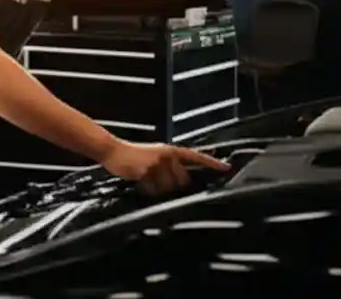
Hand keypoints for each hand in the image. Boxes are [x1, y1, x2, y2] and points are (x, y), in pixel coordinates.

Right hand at [99, 141, 230, 195]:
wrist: (114, 151)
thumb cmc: (134, 155)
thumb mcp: (155, 154)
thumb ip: (171, 164)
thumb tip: (183, 181)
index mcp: (171, 150)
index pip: (196, 156)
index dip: (212, 163)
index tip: (226, 168)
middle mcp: (167, 155)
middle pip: (183, 181)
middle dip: (174, 186)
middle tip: (158, 181)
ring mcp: (157, 163)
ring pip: (169, 188)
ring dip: (160, 189)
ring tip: (148, 180)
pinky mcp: (147, 171)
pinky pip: (154, 191)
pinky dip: (149, 191)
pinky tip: (141, 181)